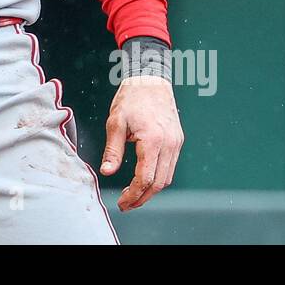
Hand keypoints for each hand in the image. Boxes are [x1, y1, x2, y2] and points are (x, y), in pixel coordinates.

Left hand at [100, 76, 182, 210]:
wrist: (151, 79)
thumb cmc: (131, 98)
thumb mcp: (116, 122)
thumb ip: (113, 149)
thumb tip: (107, 172)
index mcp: (153, 140)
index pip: (145, 178)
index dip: (133, 194)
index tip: (122, 202)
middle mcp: (169, 144)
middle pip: (159, 183)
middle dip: (142, 198)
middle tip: (126, 204)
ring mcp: (176, 143)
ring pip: (167, 177)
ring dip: (151, 190)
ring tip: (134, 195)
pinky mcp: (178, 140)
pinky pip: (170, 166)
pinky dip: (158, 177)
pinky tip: (144, 179)